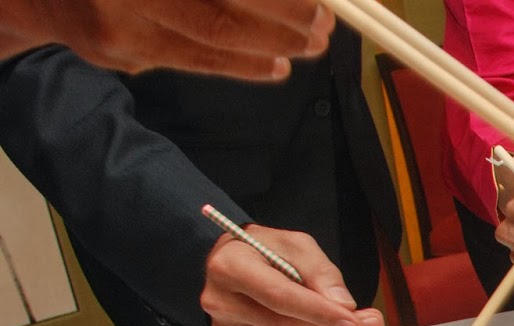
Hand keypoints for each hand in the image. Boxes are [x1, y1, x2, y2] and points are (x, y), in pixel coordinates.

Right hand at [3, 0, 333, 79]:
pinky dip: (243, 64)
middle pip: (225, 3)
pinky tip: (276, 64)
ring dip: (275, 41)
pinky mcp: (122, 51)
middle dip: (287, 13)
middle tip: (325, 20)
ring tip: (312, 42)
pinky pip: (195, 61)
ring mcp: (122, 17)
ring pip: (214, 34)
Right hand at [202, 226, 383, 325]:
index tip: (353, 320)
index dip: (319, 313)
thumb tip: (342, 304)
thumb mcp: (296, 244)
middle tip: (371, 324)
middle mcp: (222, 302)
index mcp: (230, 268)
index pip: (280, 297)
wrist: (237, 262)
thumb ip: (320, 271)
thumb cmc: (265, 250)